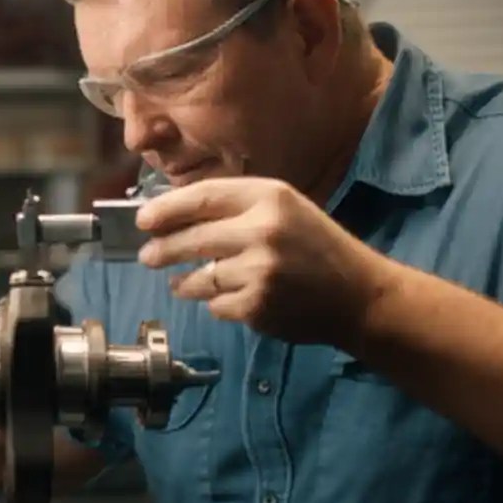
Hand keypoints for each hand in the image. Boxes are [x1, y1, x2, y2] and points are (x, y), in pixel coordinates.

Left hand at [135, 177, 392, 345]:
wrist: (359, 296)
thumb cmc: (316, 247)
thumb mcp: (284, 210)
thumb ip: (236, 209)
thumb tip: (173, 218)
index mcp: (269, 197)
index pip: (201, 197)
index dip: (165, 209)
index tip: (143, 220)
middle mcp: (263, 230)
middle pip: (192, 238)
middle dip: (163, 250)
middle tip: (148, 256)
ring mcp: (260, 270)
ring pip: (199, 278)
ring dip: (184, 282)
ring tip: (180, 282)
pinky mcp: (258, 306)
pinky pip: (217, 305)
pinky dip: (218, 304)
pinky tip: (229, 299)